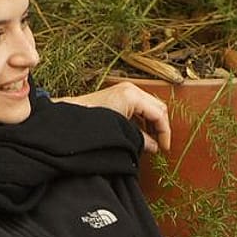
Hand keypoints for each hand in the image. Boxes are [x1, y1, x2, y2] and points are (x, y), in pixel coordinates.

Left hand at [57, 82, 171, 152]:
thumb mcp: (122, 133)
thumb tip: (154, 147)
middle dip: (161, 127)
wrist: (71, 116)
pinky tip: (142, 132)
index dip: (164, 132)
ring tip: (152, 140)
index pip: (159, 114)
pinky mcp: (120, 94)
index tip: (164, 148)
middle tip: (161, 144)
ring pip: (151, 106)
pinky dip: (144, 119)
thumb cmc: (93, 123)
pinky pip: (141, 106)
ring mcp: (126, 90)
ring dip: (153, 123)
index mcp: (133, 95)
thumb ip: (140, 140)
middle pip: (158, 107)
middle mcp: (131, 89)